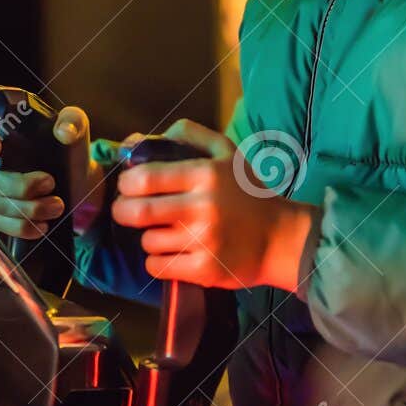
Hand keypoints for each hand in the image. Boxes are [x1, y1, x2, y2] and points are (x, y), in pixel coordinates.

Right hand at [0, 105, 104, 239]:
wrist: (76, 179)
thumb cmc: (67, 148)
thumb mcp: (74, 128)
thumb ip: (72, 121)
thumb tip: (64, 131)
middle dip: (21, 186)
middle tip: (50, 183)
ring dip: (29, 209)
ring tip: (57, 206)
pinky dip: (22, 227)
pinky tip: (42, 225)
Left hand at [111, 119, 313, 291]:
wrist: (281, 238)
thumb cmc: (249, 193)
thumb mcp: (227, 153)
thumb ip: (189, 135)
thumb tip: (142, 140)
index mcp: (206, 174)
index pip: (144, 178)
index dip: (127, 182)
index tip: (129, 186)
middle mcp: (203, 207)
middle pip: (137, 212)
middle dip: (124, 211)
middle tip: (129, 211)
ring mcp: (203, 241)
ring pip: (147, 241)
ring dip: (149, 237)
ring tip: (166, 233)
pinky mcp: (204, 270)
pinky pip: (158, 266)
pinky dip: (158, 261)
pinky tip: (174, 253)